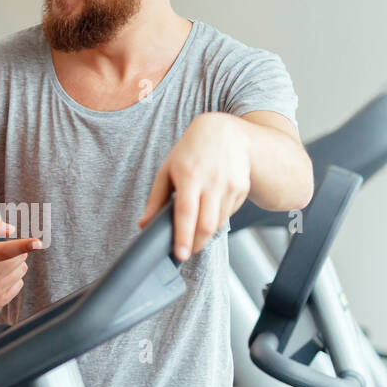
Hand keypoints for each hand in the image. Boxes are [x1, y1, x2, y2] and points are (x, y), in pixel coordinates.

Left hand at [138, 112, 251, 260]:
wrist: (224, 132)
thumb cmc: (191, 151)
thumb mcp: (167, 170)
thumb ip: (156, 199)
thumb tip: (144, 224)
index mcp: (189, 175)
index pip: (186, 212)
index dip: (183, 236)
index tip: (180, 254)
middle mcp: (212, 181)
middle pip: (206, 224)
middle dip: (196, 244)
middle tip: (186, 250)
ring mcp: (230, 185)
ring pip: (218, 223)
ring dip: (206, 232)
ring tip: (196, 224)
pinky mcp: (242, 188)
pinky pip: (228, 213)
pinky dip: (217, 218)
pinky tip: (210, 206)